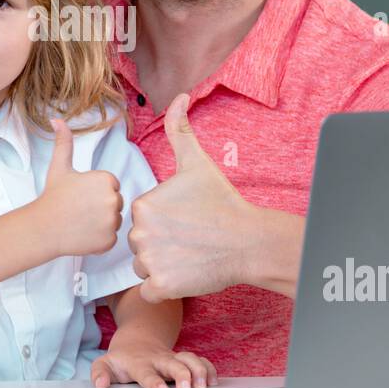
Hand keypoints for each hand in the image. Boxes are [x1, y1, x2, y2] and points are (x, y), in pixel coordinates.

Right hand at [32, 117, 123, 257]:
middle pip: (115, 203)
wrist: (43, 227)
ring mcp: (112, 222)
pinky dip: (99, 239)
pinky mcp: (109, 241)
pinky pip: (111, 238)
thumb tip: (56, 120)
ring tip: (81, 221)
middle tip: (80, 209)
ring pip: (114, 221)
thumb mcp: (59, 166)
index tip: (81, 196)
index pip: (111, 186)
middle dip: (100, 207)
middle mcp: (113, 199)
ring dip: (101, 223)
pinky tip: (83, 234)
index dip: (95, 191)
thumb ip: (64, 142)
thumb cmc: (53, 196)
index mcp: (106, 179)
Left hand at [91, 334, 217, 387]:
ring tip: (206, 386)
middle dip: (183, 375)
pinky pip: (200, 361)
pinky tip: (214, 381)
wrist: (137, 341)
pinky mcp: (184, 359)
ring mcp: (173, 358)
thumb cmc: (122, 359)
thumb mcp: (105, 364)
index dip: (153, 381)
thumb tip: (100, 385)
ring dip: (199, 371)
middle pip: (173, 364)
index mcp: (138, 362)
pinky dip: (208, 369)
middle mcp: (158, 359)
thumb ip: (100, 373)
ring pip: (189, 359)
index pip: (146, 372)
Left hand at [129, 93, 255, 300]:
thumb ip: (179, 130)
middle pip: (140, 244)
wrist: (249, 241)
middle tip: (190, 238)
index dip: (162, 221)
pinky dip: (163, 287)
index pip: (141, 219)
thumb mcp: (197, 163)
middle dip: (160, 244)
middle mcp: (139, 233)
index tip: (185, 220)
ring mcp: (150, 262)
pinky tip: (184, 273)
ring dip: (161, 265)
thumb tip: (179, 96)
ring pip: (143, 267)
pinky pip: (148, 291)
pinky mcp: (160, 287)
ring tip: (189, 255)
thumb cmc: (222, 202)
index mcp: (142, 205)